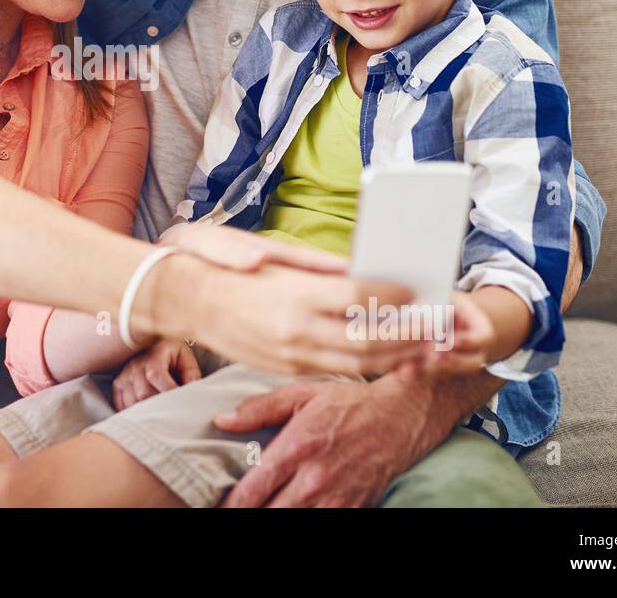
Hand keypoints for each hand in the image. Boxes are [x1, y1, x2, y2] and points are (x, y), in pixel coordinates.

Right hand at [111, 338, 200, 410]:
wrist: (157, 348)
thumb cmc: (175, 358)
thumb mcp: (187, 360)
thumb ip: (191, 376)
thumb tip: (192, 394)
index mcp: (155, 354)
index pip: (155, 374)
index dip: (168, 391)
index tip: (180, 403)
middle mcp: (136, 363)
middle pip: (143, 392)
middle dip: (159, 405)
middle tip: (172, 413)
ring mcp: (125, 374)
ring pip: (131, 401)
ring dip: (146, 411)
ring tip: (160, 414)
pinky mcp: (118, 384)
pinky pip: (120, 404)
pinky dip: (132, 412)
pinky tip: (145, 413)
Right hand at [158, 223, 429, 376]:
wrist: (178, 301)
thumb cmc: (218, 265)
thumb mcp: (262, 247)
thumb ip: (310, 260)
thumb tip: (353, 265)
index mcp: (291, 295)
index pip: (357, 297)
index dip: (392, 295)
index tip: (415, 288)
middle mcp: (293, 330)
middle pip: (367, 338)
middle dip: (408, 334)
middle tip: (438, 324)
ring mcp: (289, 355)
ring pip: (355, 362)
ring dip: (394, 356)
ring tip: (424, 345)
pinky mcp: (283, 368)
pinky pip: (334, 369)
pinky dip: (365, 365)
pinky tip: (385, 355)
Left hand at [215, 376, 426, 506]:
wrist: (400, 418)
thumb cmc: (347, 404)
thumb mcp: (301, 393)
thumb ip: (258, 408)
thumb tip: (221, 421)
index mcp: (297, 448)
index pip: (252, 490)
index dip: (231, 505)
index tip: (217, 506)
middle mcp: (315, 479)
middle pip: (270, 513)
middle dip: (248, 513)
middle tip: (234, 509)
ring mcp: (336, 499)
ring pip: (294, 522)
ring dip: (275, 515)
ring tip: (261, 508)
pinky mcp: (353, 509)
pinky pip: (322, 525)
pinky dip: (303, 520)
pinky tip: (292, 508)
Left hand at [395, 291, 496, 379]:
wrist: (434, 311)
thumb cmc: (442, 300)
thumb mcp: (444, 298)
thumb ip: (441, 306)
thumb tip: (429, 315)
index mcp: (481, 330)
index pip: (483, 338)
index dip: (469, 341)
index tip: (452, 340)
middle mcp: (474, 351)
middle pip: (471, 363)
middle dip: (452, 361)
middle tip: (433, 355)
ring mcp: (457, 364)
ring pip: (449, 373)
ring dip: (431, 370)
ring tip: (413, 365)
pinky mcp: (437, 371)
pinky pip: (430, 377)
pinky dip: (416, 373)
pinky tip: (403, 369)